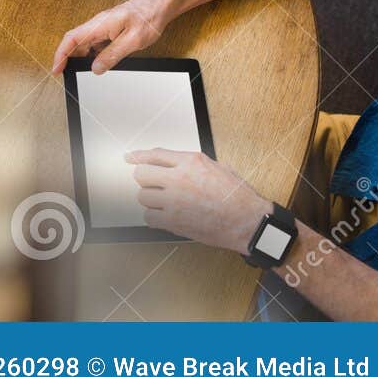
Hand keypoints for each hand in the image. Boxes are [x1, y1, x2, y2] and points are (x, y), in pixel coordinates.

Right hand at [50, 0, 175, 73]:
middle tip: (71, 75)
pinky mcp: (110, 29)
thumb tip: (96, 68)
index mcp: (100, 24)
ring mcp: (103, 26)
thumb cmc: (150, 16)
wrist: (162, 4)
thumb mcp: (133, 41)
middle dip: (70, 59)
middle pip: (75, 43)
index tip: (56, 69)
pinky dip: (95, 54)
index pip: (71, 39)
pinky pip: (96, 43)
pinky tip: (102, 62)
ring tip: (88, 72)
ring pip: (85, 44)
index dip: (60, 55)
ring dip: (84, 58)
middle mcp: (98, 24)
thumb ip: (112, 55)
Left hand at [126, 148, 273, 254]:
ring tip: (169, 203)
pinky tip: (168, 216)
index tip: (129, 158)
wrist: (248, 222)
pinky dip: (155, 218)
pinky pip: (148, 217)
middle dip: (147, 179)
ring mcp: (174, 200)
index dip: (138, 156)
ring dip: (152, 200)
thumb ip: (191, 163)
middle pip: (141, 174)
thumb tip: (169, 161)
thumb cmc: (238, 196)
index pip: (154, 154)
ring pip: (143, 197)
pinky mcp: (172, 221)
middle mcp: (179, 178)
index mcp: (191, 162)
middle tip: (157, 186)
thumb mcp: (218, 167)